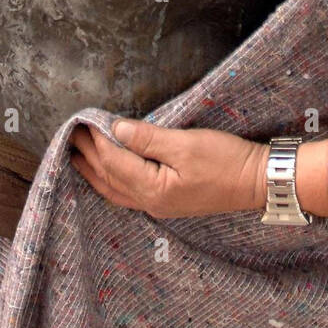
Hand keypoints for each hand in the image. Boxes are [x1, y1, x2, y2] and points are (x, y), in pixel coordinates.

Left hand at [70, 119, 268, 217]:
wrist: (258, 182)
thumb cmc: (227, 161)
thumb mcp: (186, 144)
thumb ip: (148, 139)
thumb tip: (116, 130)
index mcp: (153, 189)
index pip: (113, 162)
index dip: (95, 141)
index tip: (81, 122)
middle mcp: (151, 202)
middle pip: (108, 179)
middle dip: (87, 157)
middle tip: (69, 136)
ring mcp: (159, 205)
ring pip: (115, 190)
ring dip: (95, 172)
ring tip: (77, 156)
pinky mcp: (168, 201)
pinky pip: (128, 193)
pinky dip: (111, 181)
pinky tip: (107, 174)